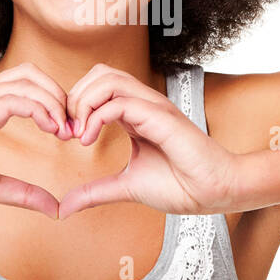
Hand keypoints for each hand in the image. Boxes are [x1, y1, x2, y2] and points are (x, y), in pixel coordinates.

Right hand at [0, 63, 71, 218]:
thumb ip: (23, 194)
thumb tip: (55, 209)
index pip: (25, 85)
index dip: (52, 102)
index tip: (67, 132)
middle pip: (29, 72)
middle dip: (58, 93)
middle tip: (71, 126)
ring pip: (25, 81)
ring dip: (53, 102)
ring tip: (64, 129)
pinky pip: (14, 100)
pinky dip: (40, 109)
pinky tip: (51, 128)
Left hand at [59, 64, 241, 219]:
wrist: (213, 192)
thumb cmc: (181, 185)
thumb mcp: (126, 187)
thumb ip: (95, 192)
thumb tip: (65, 207)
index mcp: (136, 114)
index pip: (98, 86)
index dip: (75, 105)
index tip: (66, 136)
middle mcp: (144, 104)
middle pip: (100, 73)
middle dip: (75, 97)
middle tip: (68, 131)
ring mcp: (153, 107)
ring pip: (108, 79)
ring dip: (83, 102)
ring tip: (79, 134)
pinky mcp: (159, 117)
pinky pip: (120, 102)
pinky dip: (96, 117)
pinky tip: (89, 140)